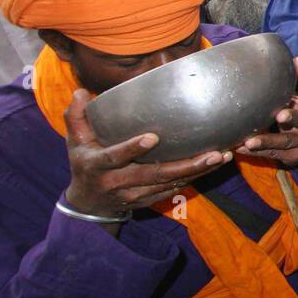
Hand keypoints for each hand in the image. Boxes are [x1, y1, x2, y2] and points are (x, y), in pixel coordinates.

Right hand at [63, 89, 230, 217]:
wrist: (89, 205)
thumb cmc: (84, 164)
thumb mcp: (74, 141)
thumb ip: (77, 116)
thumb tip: (81, 92)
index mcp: (98, 165)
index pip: (115, 157)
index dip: (132, 149)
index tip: (153, 137)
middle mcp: (118, 182)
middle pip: (155, 175)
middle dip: (186, 166)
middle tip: (214, 153)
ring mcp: (136, 194)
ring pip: (170, 184)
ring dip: (199, 172)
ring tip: (223, 156)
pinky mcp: (149, 200)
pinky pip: (175, 189)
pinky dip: (195, 178)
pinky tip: (214, 165)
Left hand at [234, 58, 297, 172]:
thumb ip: (290, 90)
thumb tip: (268, 64)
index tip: (297, 61)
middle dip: (292, 118)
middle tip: (280, 116)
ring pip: (285, 141)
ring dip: (267, 140)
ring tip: (250, 141)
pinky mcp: (294, 157)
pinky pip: (273, 154)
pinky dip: (257, 152)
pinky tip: (242, 149)